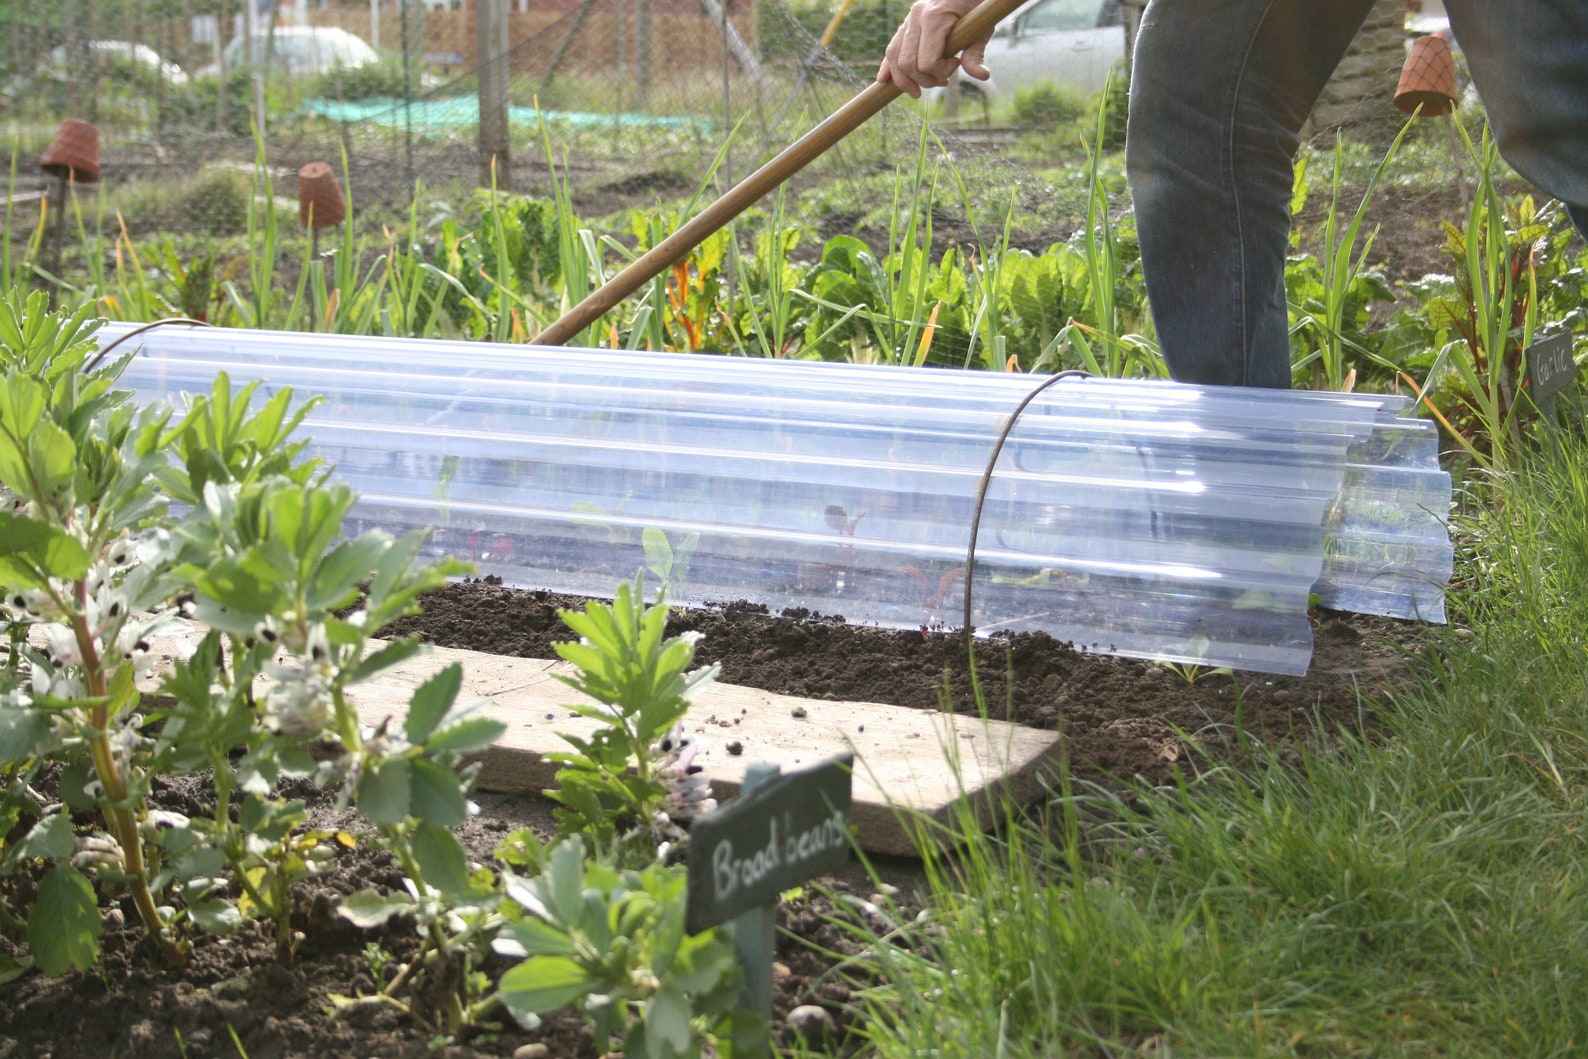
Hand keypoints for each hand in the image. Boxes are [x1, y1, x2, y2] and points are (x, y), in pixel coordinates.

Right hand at [876, 0, 992, 98]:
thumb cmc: (976, 8)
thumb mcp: (981, 30)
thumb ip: (976, 53)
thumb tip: (982, 75)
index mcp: (934, 17)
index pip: (927, 61)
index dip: (940, 72)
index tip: (956, 64)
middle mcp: (916, 17)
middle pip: (907, 63)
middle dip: (923, 80)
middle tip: (943, 81)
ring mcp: (908, 20)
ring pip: (894, 57)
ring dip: (905, 80)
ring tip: (919, 90)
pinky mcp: (905, 25)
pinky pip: (891, 48)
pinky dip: (888, 67)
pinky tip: (885, 81)